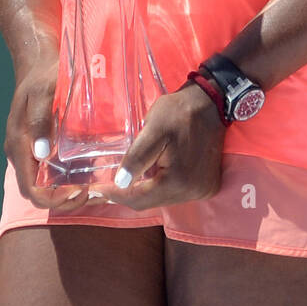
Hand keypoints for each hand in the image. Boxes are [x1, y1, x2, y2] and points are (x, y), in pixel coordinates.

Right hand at [6, 58, 95, 213]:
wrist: (38, 60)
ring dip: (66, 193)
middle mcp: (21, 152)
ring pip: (44, 184)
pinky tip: (88, 172)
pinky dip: (66, 179)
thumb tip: (41, 153)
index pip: (30, 190)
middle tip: (92, 193)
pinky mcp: (39, 143)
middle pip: (37, 193)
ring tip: (93, 187)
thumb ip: (42, 121)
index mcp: (19, 145)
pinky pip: (49, 171)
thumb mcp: (46, 92)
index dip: (54, 200)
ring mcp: (29, 149)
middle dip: (64, 200)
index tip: (80, 192)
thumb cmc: (44, 75)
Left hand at [96, 83, 225, 210]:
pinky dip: (161, 186)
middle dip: (129, 194)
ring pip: (163, 199)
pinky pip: (176, 193)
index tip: (96, 188)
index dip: (115, 196)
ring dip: (146, 190)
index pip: (139, 199)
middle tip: (108, 183)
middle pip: (151, 202)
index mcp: (178, 181)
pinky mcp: (208, 186)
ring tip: (131, 175)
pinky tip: (155, 172)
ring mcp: (203, 190)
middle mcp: (193, 192)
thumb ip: (136, 158)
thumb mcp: (153, 129)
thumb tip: (120, 183)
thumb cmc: (179, 112)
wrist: (210, 103)